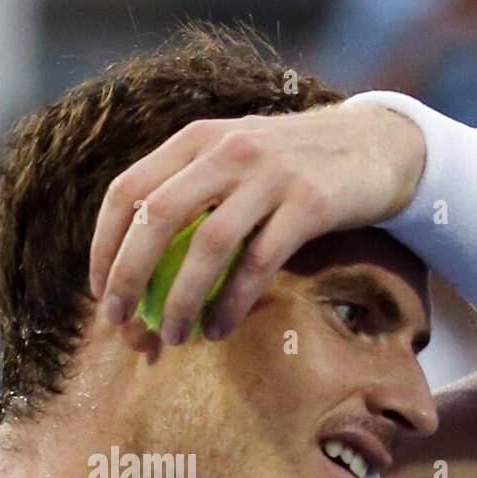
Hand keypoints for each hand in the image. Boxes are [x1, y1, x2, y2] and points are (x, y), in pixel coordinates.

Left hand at [88, 100, 425, 344]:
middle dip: (129, 277)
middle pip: (157, 218)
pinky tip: (219, 330)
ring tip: (173, 337)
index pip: (128, 192)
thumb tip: (132, 273)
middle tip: (120, 324)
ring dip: (181, 299)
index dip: (104, 247)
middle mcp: (226, 150)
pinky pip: (259, 263)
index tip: (100, 294)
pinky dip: (232, 303)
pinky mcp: (310, 202)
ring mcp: (270, 173)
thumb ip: (187, 197)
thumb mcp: (231, 163)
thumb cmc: (290, 171)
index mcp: (195, 140)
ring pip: (207, 245)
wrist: (376, 146)